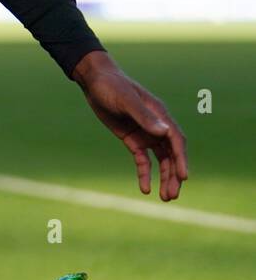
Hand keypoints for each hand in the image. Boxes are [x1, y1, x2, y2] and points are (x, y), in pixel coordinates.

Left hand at [72, 50, 187, 200]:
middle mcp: (157, 126)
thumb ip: (144, 116)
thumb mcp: (126, 100)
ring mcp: (146, 133)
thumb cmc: (112, 86)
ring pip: (161, 160)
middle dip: (174, 175)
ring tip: (165, 198)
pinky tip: (145, 189)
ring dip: (164, 178)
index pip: (176, 141)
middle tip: (172, 195)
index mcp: (160, 115)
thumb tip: (164, 132)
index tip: (183, 177)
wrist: (95, 81)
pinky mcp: (133, 139)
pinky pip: (143, 160)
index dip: (181, 159)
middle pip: (171, 155)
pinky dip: (145, 174)